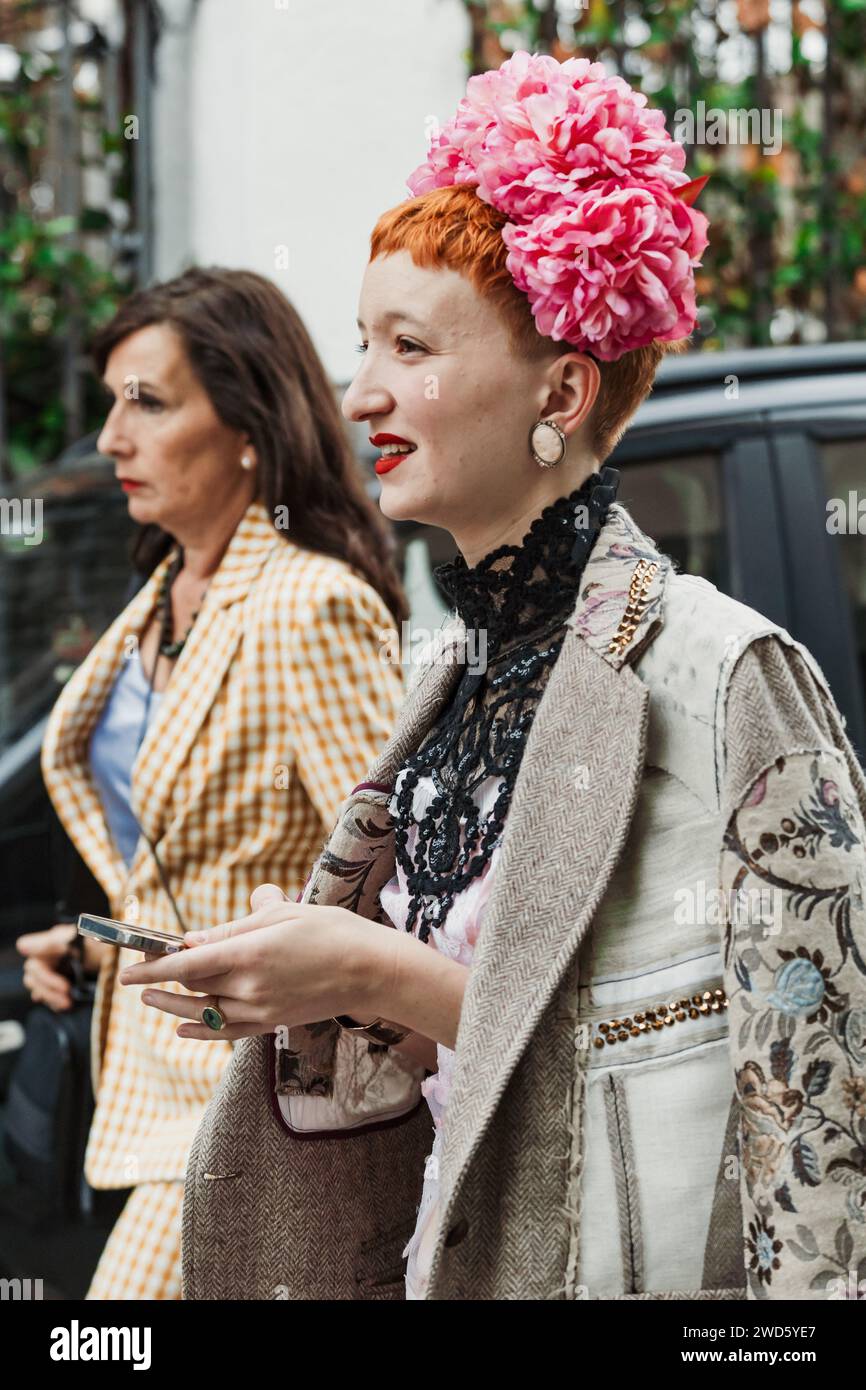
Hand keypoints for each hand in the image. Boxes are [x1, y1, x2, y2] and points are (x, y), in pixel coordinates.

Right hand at [16, 923, 106, 1010]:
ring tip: (66, 1002)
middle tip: (65, 990)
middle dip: (47, 983)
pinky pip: (46, 997)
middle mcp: (50, 956)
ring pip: (36, 986)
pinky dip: (54, 1002)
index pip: (29, 946)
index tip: (40, 961)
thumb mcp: (83, 941)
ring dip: (49, 995)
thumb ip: (54, 942)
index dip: (33, 954)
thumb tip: (22, 946)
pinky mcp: (57, 987)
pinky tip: (66, 1004)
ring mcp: (52, 972)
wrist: (118, 965)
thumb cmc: (102, 948)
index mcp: (54, 941)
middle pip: (32, 971)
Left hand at [117, 883, 394, 1041]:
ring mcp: (261, 1009)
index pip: (188, 964)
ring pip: (205, 1010)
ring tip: (150, 1000)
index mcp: (251, 953)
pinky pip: (227, 1031)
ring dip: (174, 1005)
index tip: (129, 967)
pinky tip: (184, 1027)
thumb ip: (236, 927)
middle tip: (140, 970)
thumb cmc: (331, 932)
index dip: (154, 967)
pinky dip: (203, 1029)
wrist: (371, 971)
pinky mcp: (272, 1022)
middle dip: (163, 978)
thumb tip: (198, 936)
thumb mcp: (282, 914)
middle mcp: (250, 986)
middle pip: (193, 985)